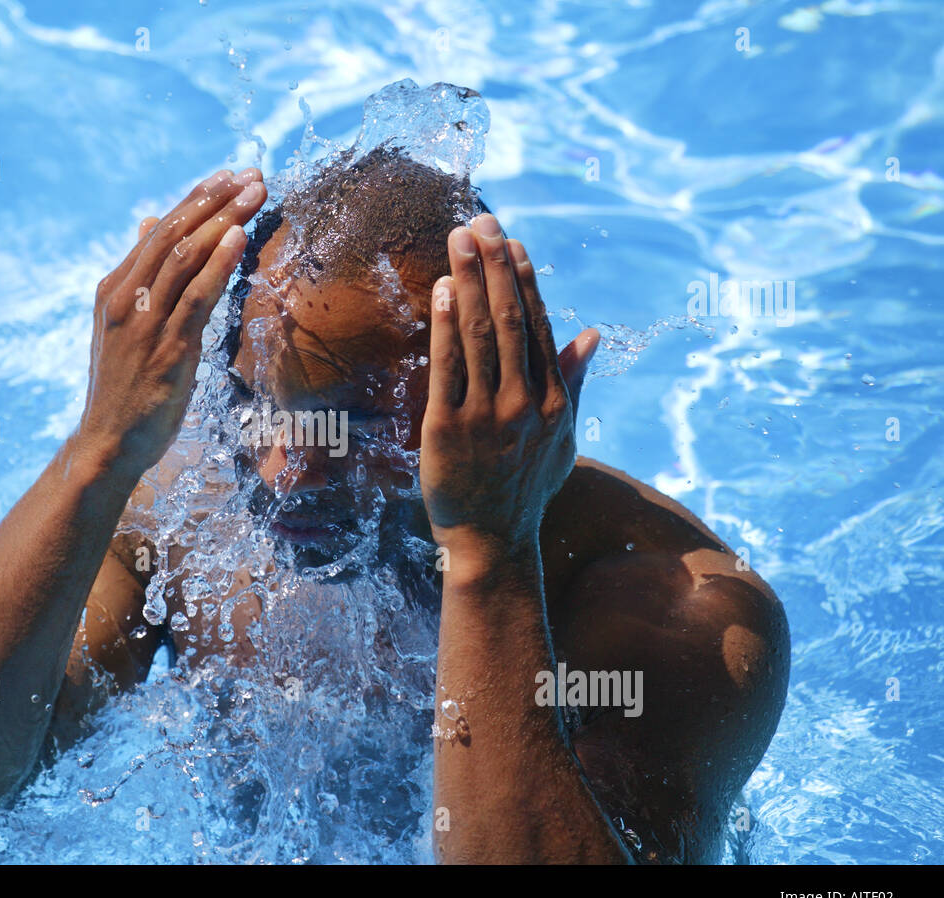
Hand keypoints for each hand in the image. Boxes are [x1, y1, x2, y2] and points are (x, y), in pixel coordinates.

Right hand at [78, 168, 266, 479]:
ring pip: (184, 256)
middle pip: (174, 233)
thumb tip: (147, 224)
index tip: (230, 175)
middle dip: (215, 198)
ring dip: (224, 219)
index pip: (159, 230)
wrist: (107, 444)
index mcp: (115, 289)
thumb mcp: (124, 326)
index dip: (197, 199)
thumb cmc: (124, 389)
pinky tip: (239, 238)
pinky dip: (217, 264)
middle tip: (252, 173)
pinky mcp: (165, 349)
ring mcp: (144, 322)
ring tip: (255, 193)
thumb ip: (140, 277)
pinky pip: (194, 297)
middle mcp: (125, 298)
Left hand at [419, 214, 597, 564]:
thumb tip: (592, 335)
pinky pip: (447, 369)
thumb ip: (573, 382)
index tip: (511, 241)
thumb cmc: (525, 487)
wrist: (492, 540)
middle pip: (507, 320)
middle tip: (478, 223)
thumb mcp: (562, 437)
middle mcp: (524, 403)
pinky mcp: (448, 429)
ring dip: (467, 283)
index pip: (537, 326)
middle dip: (493, 266)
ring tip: (458, 241)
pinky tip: (440, 291)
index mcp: (553, 401)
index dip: (523, 280)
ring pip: (478, 336)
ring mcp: (486, 416)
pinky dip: (445, 327)